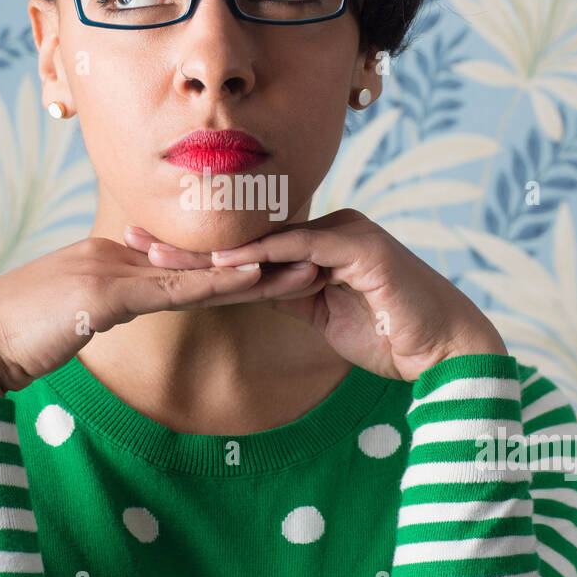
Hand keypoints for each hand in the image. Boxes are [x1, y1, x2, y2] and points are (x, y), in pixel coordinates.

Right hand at [0, 235, 326, 395]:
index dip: (228, 266)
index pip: (181, 263)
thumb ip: (92, 313)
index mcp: (103, 261)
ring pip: (197, 270)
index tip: (272, 268)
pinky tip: (257, 281)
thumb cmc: (6, 343)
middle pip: (200, 259)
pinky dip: (218, 284)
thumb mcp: (62, 323)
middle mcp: (111, 255)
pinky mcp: (104, 292)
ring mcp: (108, 269)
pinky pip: (173, 289)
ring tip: (306, 267)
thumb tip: (110, 319)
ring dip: (256, 270)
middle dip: (257, 260)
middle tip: (310, 257)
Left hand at [123, 209, 507, 382]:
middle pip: (247, 237)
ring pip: (266, 241)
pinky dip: (264, 258)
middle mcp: (329, 227)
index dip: (196, 252)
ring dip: (212, 251)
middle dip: (188, 244)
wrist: (445, 349)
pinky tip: (223, 267)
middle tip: (131, 243)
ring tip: (160, 257)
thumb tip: (241, 286)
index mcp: (318, 239)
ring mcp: (346, 233)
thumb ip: (284, 291)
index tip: (146, 255)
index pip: (246, 245)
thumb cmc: (390, 334)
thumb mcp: (321, 312)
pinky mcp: (362, 249)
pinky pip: (303, 251)